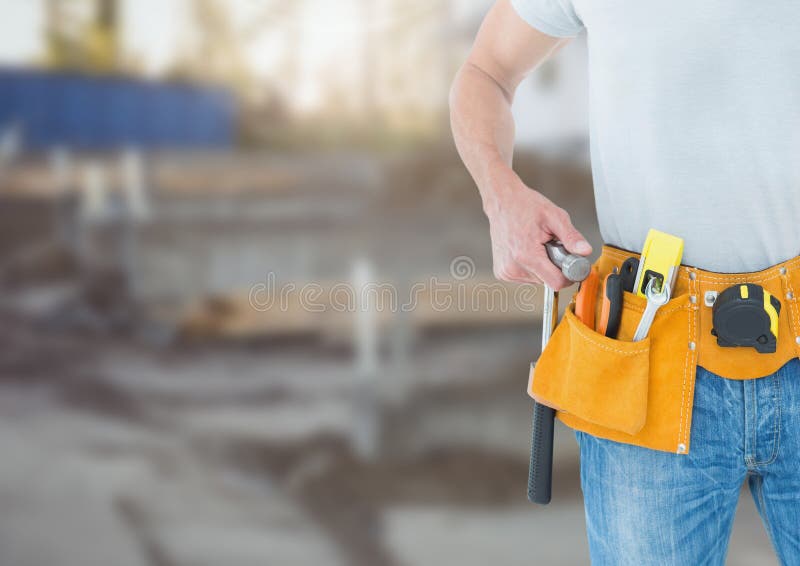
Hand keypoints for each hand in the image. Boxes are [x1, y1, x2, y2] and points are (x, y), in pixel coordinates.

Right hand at [485, 171, 591, 289]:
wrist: (502, 202)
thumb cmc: (525, 206)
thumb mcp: (555, 217)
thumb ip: (571, 237)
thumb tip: (585, 252)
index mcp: (527, 256)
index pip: (557, 283)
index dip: (569, 274)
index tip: (570, 261)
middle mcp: (513, 268)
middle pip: (548, 281)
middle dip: (554, 266)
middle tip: (549, 246)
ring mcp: (506, 272)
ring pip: (538, 280)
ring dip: (542, 266)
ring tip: (535, 246)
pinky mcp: (502, 272)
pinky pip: (526, 277)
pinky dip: (531, 266)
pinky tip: (526, 250)